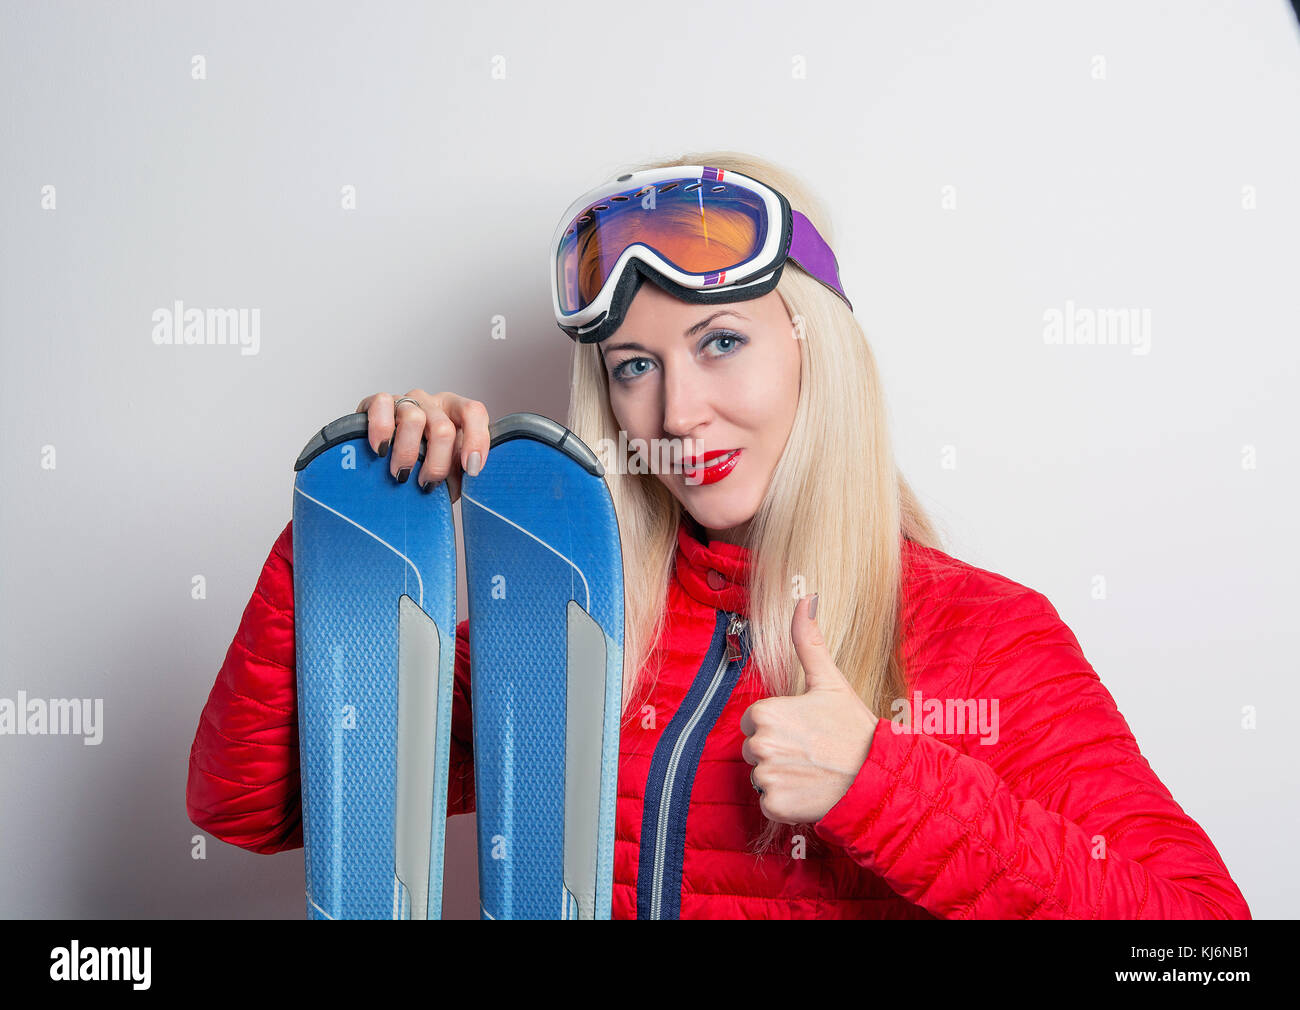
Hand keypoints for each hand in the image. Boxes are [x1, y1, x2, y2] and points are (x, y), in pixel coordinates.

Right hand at [355, 390, 490, 502]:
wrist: (381, 456)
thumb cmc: (419, 462)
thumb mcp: (444, 465)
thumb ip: (456, 473)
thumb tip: (455, 491)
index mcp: (455, 412)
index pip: (474, 412)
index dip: (477, 440)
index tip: (472, 470)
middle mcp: (432, 403)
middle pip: (443, 428)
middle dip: (437, 464)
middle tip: (427, 484)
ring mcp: (405, 401)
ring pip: (413, 419)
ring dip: (408, 454)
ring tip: (402, 474)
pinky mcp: (377, 402)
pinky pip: (382, 406)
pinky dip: (381, 430)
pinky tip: (381, 450)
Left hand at [740, 594, 879, 823]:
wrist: (876, 776)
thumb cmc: (853, 728)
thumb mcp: (830, 681)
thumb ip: (808, 641)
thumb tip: (805, 597)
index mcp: (764, 713)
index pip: (754, 722)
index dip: (779, 725)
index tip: (805, 730)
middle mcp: (759, 745)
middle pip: (754, 749)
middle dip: (778, 751)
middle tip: (811, 751)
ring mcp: (766, 777)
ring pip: (761, 775)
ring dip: (782, 776)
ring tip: (813, 770)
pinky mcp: (774, 805)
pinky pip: (769, 801)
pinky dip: (787, 801)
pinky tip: (810, 790)